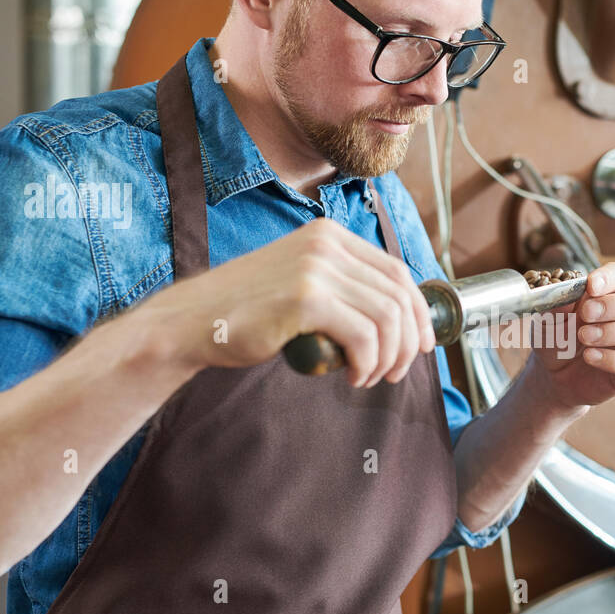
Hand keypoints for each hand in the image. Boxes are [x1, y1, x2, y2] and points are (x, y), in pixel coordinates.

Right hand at [139, 217, 434, 387]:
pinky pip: (364, 337)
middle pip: (399, 296)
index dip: (419, 313)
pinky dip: (367, 363)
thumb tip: (397, 316)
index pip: (398, 272)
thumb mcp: (302, 282)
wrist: (193, 322)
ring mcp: (315, 269)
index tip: (421, 344)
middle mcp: (326, 244)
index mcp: (330, 235)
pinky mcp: (305, 299)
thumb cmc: (247, 311)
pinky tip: (352, 376)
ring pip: (387, 319)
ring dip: (388, 357)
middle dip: (408, 341)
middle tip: (397, 371)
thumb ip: (342, 287)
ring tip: (369, 377)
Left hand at [528, 261, 614, 410]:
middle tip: (586, 313)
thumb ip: (555, 306)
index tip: (590, 286)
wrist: (555, 377)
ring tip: (584, 336)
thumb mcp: (548, 321)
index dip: (610, 277)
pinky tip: (589, 357)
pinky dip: (613, 360)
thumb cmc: (557, 340)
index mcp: (610, 294)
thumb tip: (560, 291)